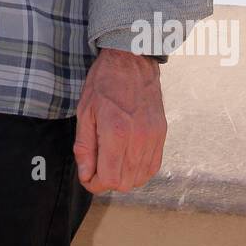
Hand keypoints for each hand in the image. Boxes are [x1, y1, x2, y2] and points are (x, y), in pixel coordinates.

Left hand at [73, 47, 166, 193]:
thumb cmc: (105, 83)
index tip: (87, 176)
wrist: (132, 62)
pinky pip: (153, 166)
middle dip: (108, 181)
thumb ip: (84, 147)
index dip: (95, 183)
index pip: (110, 179)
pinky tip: (126, 159)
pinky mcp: (161, 134)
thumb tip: (86, 174)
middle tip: (96, 168)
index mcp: (116, 132)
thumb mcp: (85, 112)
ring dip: (123, 177)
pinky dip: (139, 170)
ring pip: (141, 178)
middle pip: (126, 183)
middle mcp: (139, 139)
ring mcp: (153, 137)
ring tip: (111, 161)